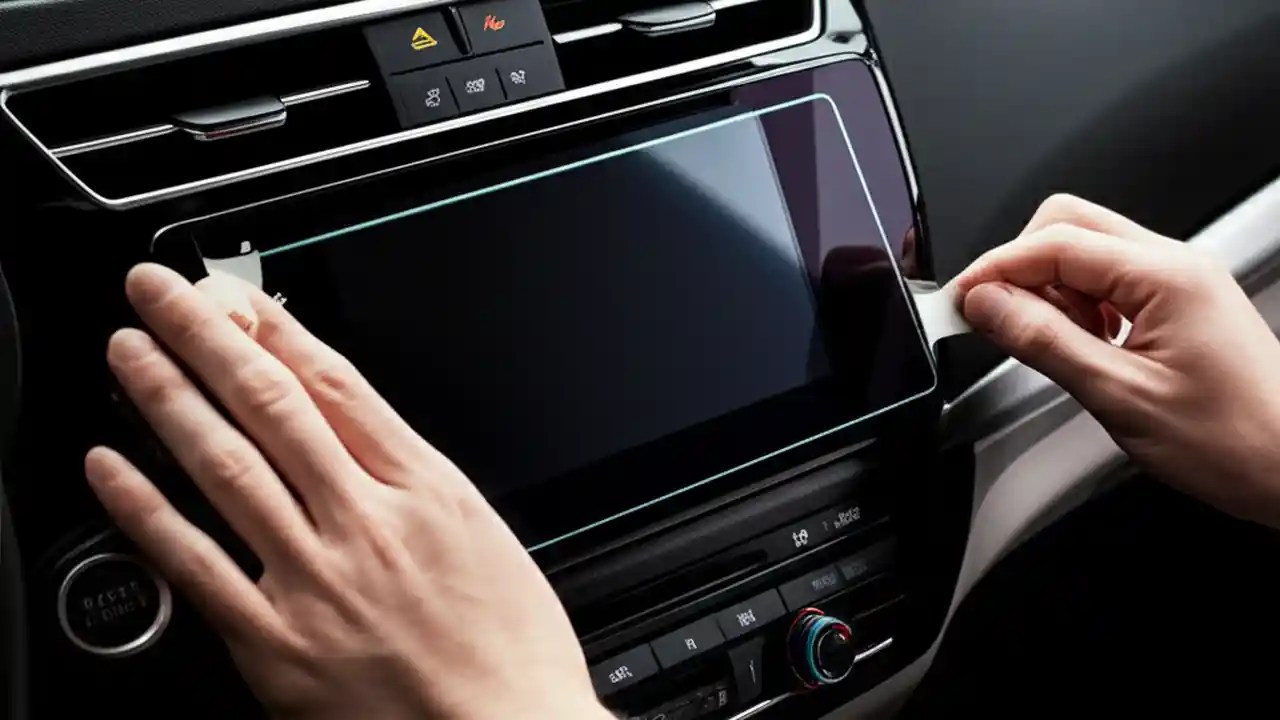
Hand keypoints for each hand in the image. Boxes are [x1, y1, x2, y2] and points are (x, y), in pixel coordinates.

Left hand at [85, 264, 609, 719]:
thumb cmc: (510, 648)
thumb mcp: (481, 534)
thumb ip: (410, 476)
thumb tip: (351, 423)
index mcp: (425, 490)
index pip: (336, 385)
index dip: (276, 327)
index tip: (235, 294)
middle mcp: (364, 524)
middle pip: (271, 406)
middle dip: (207, 335)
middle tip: (159, 291)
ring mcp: (315, 581)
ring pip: (225, 467)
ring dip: (167, 398)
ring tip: (128, 350)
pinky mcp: (275, 644)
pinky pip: (195, 564)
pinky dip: (145, 509)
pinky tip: (111, 468)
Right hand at [954, 195, 1279, 527]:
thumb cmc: (1235, 441)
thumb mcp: (1118, 395)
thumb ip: (1044, 341)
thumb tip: (986, 304)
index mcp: (1165, 276)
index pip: (1053, 243)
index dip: (994, 269)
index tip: (959, 301)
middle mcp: (1175, 265)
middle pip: (1068, 225)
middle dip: (1019, 265)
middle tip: (991, 315)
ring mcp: (1179, 282)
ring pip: (1085, 251)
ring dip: (1048, 288)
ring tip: (1042, 342)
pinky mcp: (1179, 305)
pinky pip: (1109, 281)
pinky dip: (1077, 305)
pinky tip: (1076, 346)